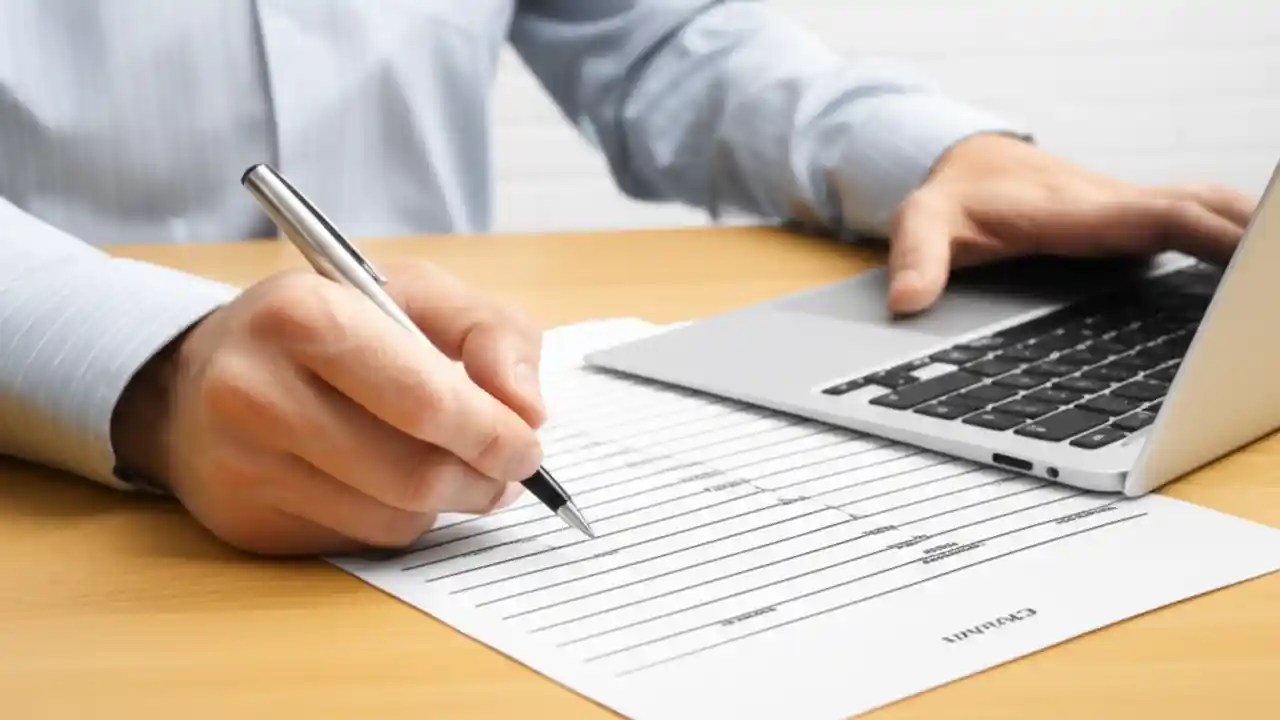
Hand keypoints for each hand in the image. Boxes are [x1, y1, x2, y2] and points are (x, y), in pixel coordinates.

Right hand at [111, 261, 546, 554]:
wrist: (197, 378)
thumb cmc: (326, 328)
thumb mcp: (410, 294)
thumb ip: (489, 331)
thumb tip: (528, 408)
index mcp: (303, 315)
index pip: (424, 400)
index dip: (492, 432)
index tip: (527, 444)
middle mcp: (256, 390)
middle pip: (413, 472)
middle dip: (483, 478)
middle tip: (508, 470)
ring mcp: (243, 464)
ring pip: (392, 519)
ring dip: (447, 504)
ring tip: (456, 472)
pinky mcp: (244, 521)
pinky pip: (358, 542)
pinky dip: (399, 521)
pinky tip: (392, 486)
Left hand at [886, 134, 1256, 314]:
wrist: (963, 163)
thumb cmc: (950, 196)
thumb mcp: (921, 223)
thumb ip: (915, 260)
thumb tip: (908, 303)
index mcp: (1073, 210)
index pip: (1157, 214)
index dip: (1209, 234)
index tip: (1249, 257)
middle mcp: (1110, 203)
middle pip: (1200, 206)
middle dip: (1245, 233)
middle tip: (1272, 283)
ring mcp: (1124, 208)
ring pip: (1203, 207)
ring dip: (1241, 228)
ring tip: (1267, 279)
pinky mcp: (1127, 217)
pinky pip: (1190, 218)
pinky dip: (1224, 231)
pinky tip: (1244, 264)